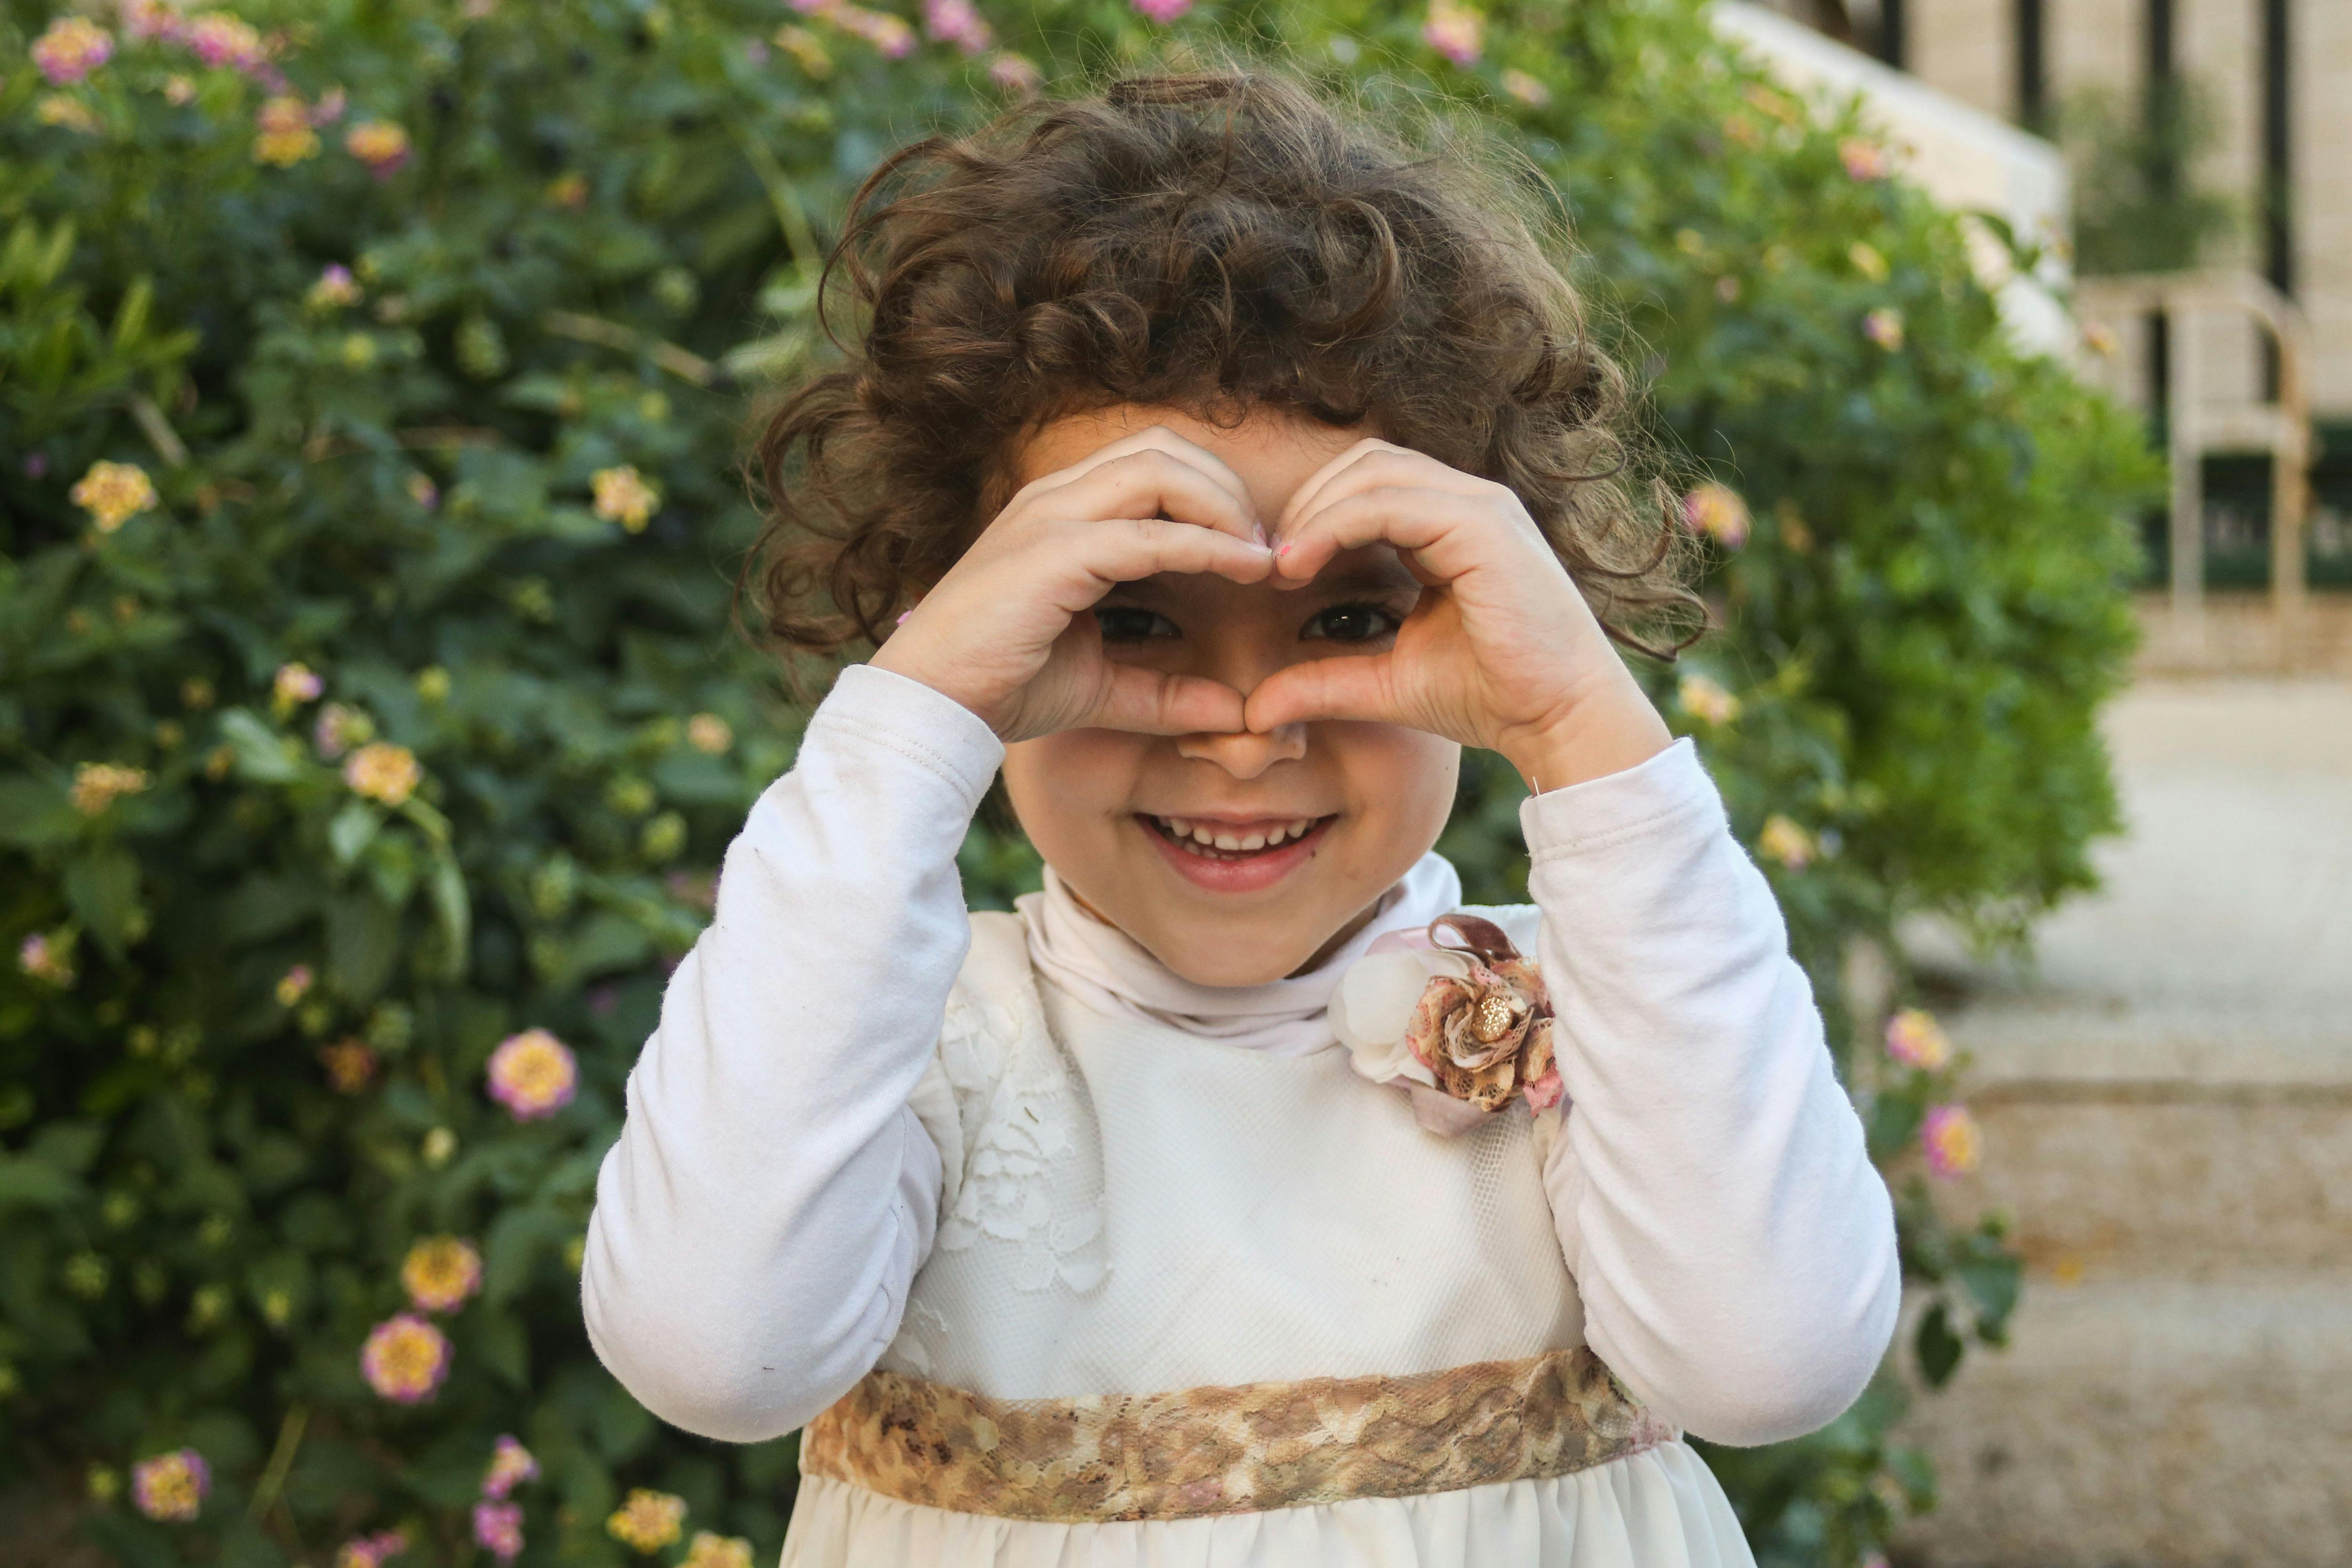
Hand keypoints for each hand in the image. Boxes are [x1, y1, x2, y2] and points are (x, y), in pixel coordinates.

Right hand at [870, 427, 1274, 742]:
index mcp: (1061, 512)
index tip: (1256, 550)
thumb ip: (1164, 693)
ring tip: (1260, 556)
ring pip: (1160, 468)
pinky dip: (1207, 546)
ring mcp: (1051, 518)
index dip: (1213, 493)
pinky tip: (1243, 571)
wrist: (934, 706)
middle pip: (1163, 447)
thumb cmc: (1003, 687)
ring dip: (1224, 506)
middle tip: (1266, 547)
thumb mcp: (1099, 685)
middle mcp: (1055, 499)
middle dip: (1227, 488)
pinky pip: (1149, 534)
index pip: (1151, 461)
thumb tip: (1232, 712)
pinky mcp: (1055, 554)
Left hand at [1245, 439, 1671, 790]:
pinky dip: (1334, 524)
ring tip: (1280, 566)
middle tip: (1267, 564)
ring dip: (1312, 512)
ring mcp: (1479, 506)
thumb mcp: (1387, 683)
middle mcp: (1469, 502)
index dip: (1311, 514)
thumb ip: (1324, 681)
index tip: (1272, 573)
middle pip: (1363, 462)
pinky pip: (1390, 501)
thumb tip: (1253, 707)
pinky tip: (1301, 565)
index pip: (1366, 483)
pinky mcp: (1483, 526)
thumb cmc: (1491, 697)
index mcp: (1451, 525)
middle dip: (1304, 505)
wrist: (1559, 720)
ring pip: (1371, 471)